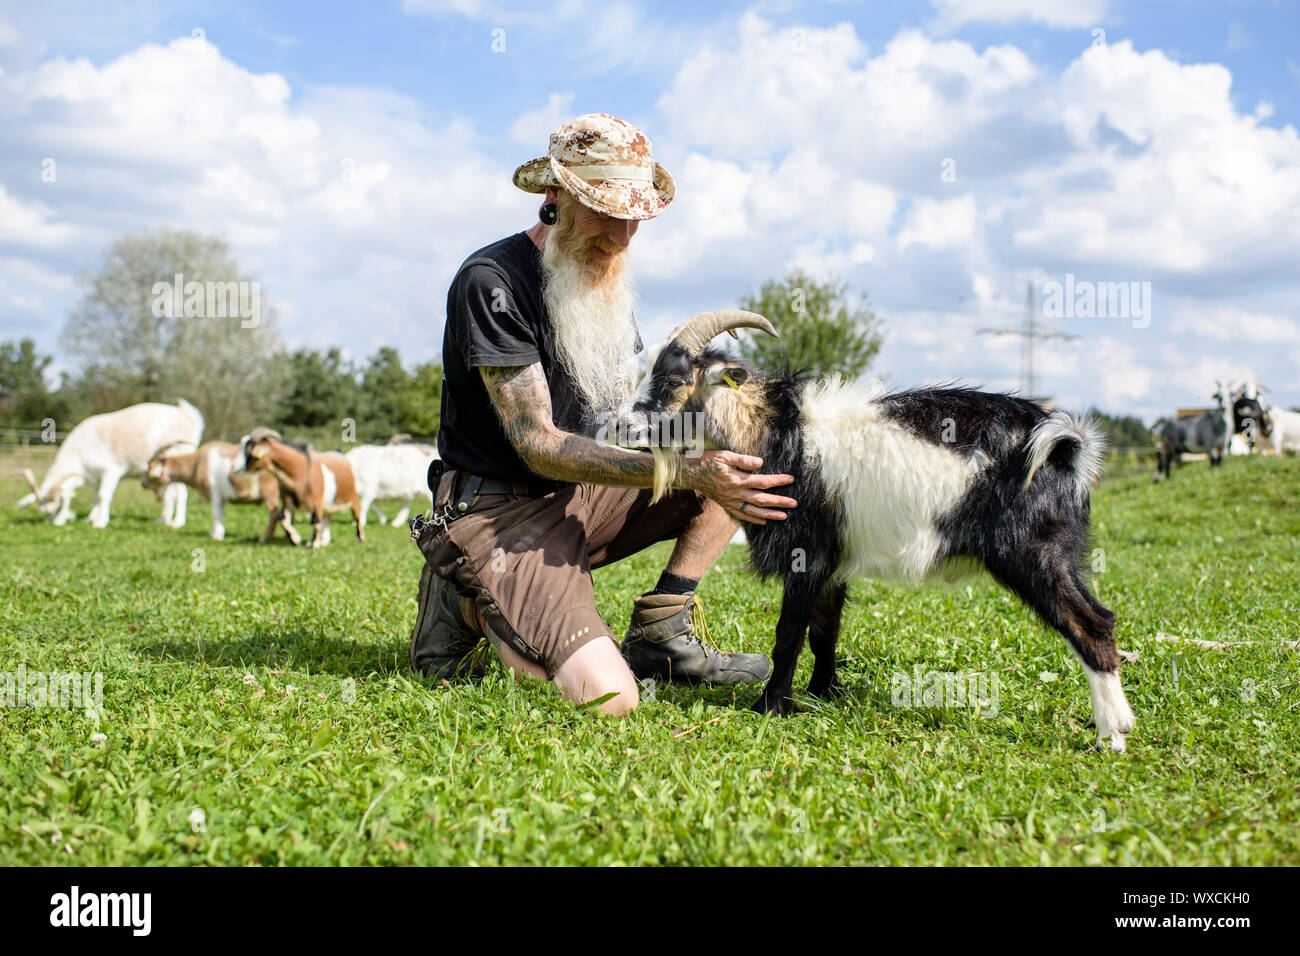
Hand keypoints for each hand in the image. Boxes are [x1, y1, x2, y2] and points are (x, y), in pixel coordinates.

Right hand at [682, 450, 796, 524]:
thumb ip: (743, 460)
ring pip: (754, 511)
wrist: (690, 473)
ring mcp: (730, 501)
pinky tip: (764, 522)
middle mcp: (735, 493)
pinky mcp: (726, 505)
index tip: (791, 479)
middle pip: (762, 499)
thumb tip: (760, 463)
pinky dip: (753, 520)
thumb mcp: (725, 455)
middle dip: (779, 502)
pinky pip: (742, 515)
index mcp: (737, 480)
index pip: (763, 481)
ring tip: (784, 516)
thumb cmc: (708, 461)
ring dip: (770, 514)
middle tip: (794, 503)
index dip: (778, 480)